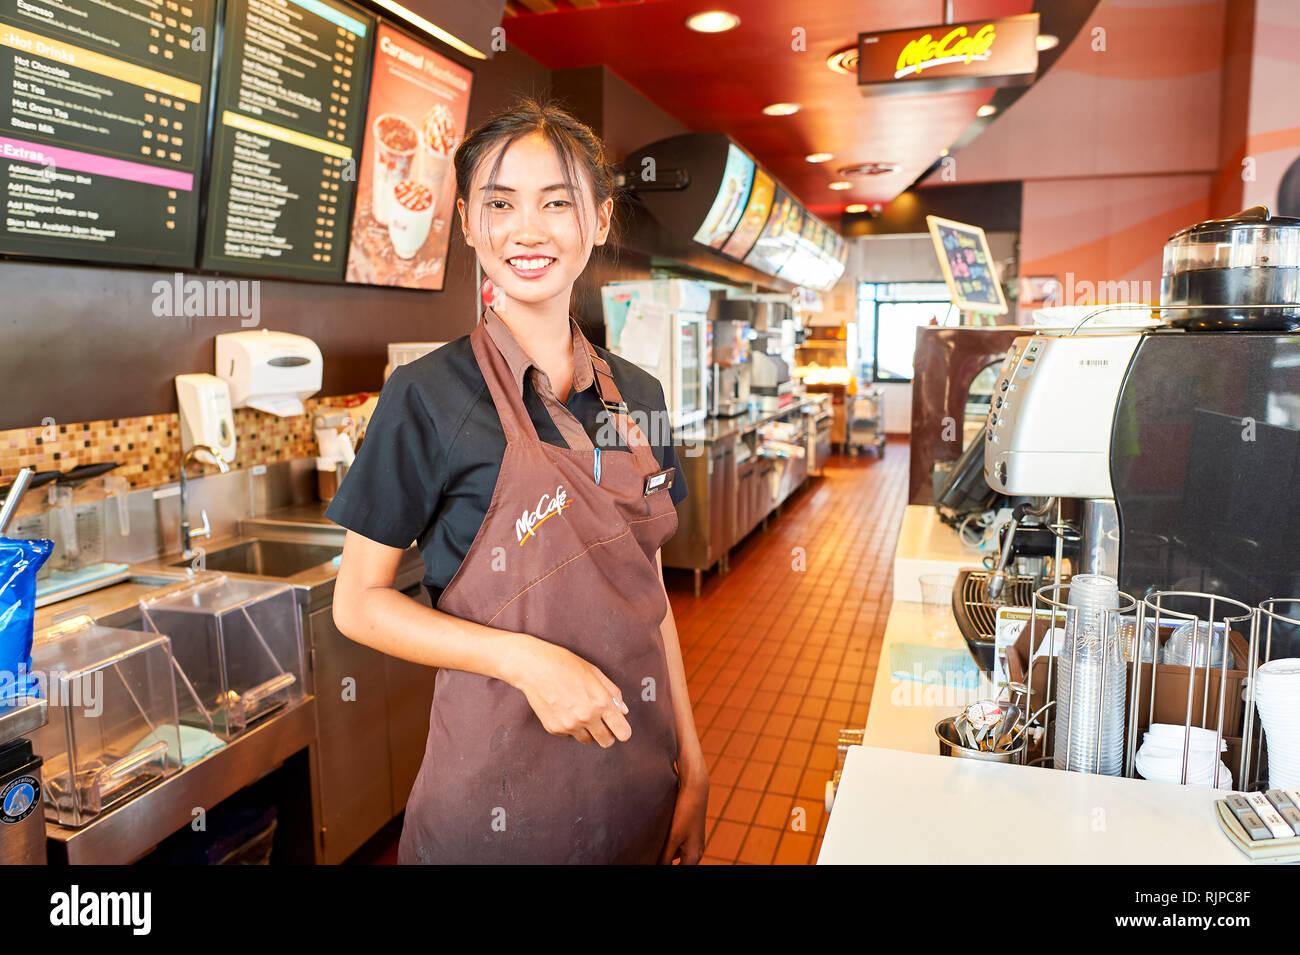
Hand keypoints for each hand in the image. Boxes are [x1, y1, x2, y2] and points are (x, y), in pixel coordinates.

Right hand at [505, 637, 630, 746]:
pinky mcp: (554, 729)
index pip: (623, 732)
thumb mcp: (595, 673)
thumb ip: (612, 693)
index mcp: (601, 702)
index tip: (619, 726)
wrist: (534, 667)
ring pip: (588, 740)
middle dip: (607, 733)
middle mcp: (586, 717)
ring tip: (580, 711)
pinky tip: (564, 709)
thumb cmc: (566, 665)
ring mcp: (569, 725)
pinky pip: (569, 734)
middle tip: (601, 722)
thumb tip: (623, 711)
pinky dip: (570, 726)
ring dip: (588, 730)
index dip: (622, 730)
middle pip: (606, 742)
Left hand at [659, 766, 708, 864]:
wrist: (695, 789)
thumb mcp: (673, 838)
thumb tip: (655, 867)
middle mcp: (696, 853)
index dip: (663, 868)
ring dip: (663, 854)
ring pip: (675, 856)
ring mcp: (693, 843)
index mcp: (694, 857)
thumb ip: (664, 858)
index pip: (677, 872)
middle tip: (649, 855)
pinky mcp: (689, 834)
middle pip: (676, 866)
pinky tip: (657, 836)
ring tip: (651, 847)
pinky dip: (666, 845)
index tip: (651, 861)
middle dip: (662, 862)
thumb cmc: (686, 812)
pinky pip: (675, 846)